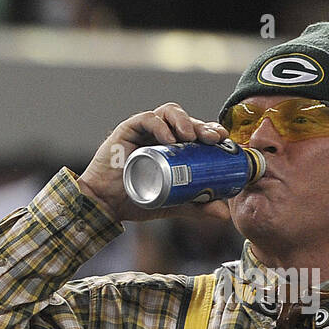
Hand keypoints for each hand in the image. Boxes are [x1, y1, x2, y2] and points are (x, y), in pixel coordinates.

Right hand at [77, 102, 231, 224]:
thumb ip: (195, 207)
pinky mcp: (127, 129)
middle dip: (202, 126)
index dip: (210, 132)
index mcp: (170, 148)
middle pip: (186, 121)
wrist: (104, 205)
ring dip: (184, 120)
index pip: (194, 132)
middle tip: (212, 139)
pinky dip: (160, 125)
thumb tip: (224, 215)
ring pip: (169, 113)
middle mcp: (158, 135)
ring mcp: (143, 131)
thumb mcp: (172, 204)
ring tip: (190, 137)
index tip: (222, 141)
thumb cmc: (133, 201)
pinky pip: (147, 119)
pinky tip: (169, 139)